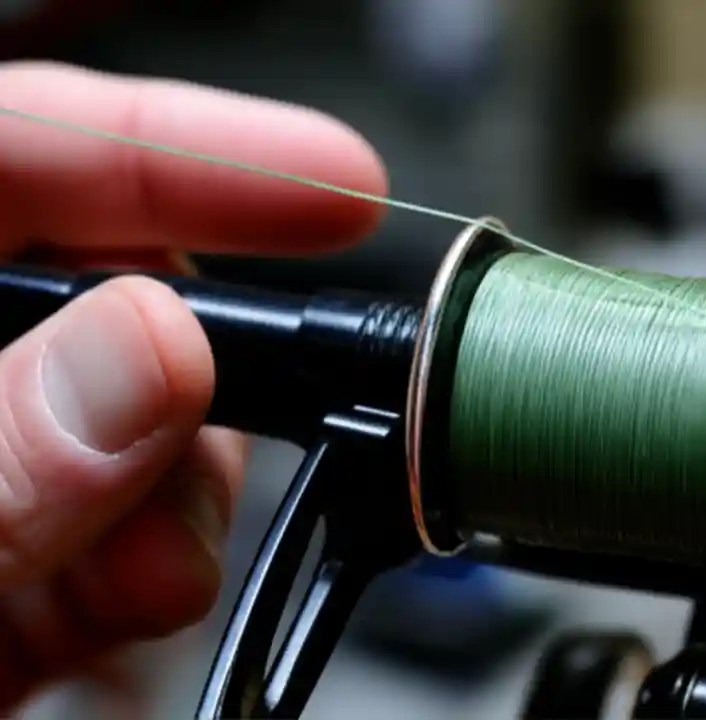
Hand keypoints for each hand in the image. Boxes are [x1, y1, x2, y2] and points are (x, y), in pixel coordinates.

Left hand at [0, 62, 385, 707]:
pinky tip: (126, 601)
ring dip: (179, 489)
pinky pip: (119, 528)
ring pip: (134, 420)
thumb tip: (151, 350)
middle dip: (191, 362)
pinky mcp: (0, 559)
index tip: (328, 184)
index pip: (4, 148)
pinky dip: (153, 565)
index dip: (176, 150)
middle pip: (94, 290)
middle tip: (222, 430)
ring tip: (149, 570)